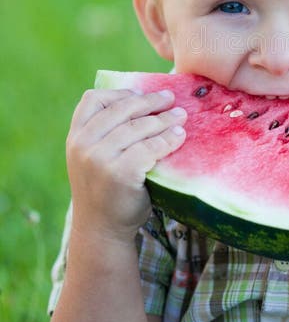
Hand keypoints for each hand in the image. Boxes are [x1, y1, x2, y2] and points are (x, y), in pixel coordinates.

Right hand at [66, 88, 186, 240]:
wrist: (102, 228)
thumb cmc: (106, 188)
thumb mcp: (95, 156)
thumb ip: (108, 133)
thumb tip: (148, 100)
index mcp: (75, 136)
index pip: (93, 99)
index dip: (120, 93)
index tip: (141, 94)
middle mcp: (83, 145)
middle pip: (122, 109)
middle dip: (150, 102)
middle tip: (170, 99)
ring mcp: (100, 159)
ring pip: (139, 127)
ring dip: (164, 119)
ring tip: (181, 116)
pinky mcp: (121, 173)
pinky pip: (150, 147)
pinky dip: (168, 139)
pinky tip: (179, 137)